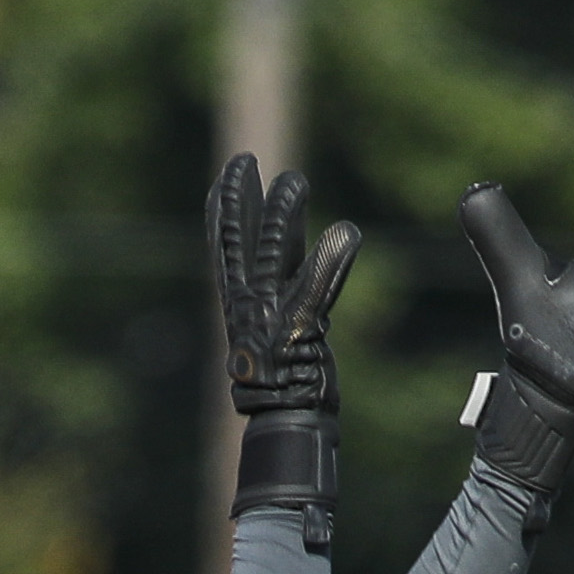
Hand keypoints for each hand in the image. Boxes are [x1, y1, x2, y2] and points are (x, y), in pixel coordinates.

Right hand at [208, 154, 362, 417]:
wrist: (284, 414)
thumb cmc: (287, 371)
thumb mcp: (287, 317)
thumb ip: (297, 277)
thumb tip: (315, 241)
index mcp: (241, 299)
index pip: (229, 243)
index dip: (227, 205)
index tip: (233, 171)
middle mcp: (249, 301)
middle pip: (238, 239)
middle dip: (238, 197)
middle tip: (244, 159)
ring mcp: (271, 313)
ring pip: (271, 253)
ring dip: (281, 214)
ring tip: (294, 178)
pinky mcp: (299, 327)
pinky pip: (316, 287)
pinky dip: (331, 259)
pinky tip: (347, 231)